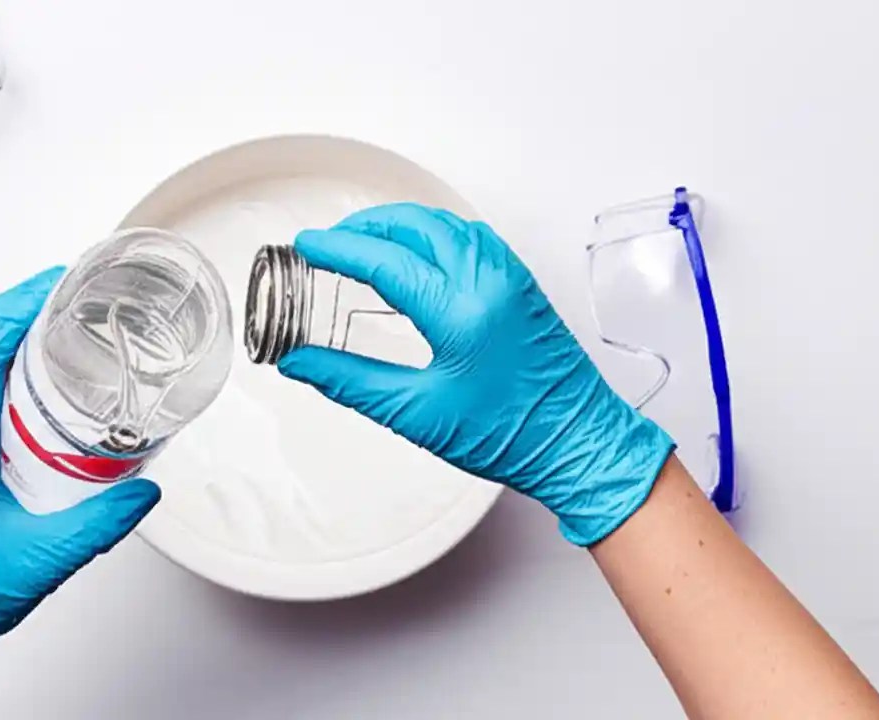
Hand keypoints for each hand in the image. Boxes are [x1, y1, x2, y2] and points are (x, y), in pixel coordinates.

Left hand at [0, 269, 160, 710]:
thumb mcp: (42, 562)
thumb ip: (101, 525)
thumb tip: (145, 490)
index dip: (16, 308)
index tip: (59, 285)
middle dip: (19, 301)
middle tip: (71, 286)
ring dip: (12, 324)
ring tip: (64, 314)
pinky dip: (9, 358)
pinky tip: (48, 369)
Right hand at [277, 204, 673, 545]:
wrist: (577, 444)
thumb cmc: (512, 435)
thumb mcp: (416, 414)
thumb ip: (350, 381)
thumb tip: (301, 363)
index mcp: (460, 312)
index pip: (383, 260)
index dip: (336, 249)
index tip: (305, 246)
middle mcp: (488, 281)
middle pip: (411, 225)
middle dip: (362, 227)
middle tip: (327, 245)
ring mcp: (509, 276)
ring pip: (441, 223)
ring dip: (396, 224)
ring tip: (362, 245)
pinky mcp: (520, 281)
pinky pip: (468, 235)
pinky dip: (430, 232)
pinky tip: (412, 252)